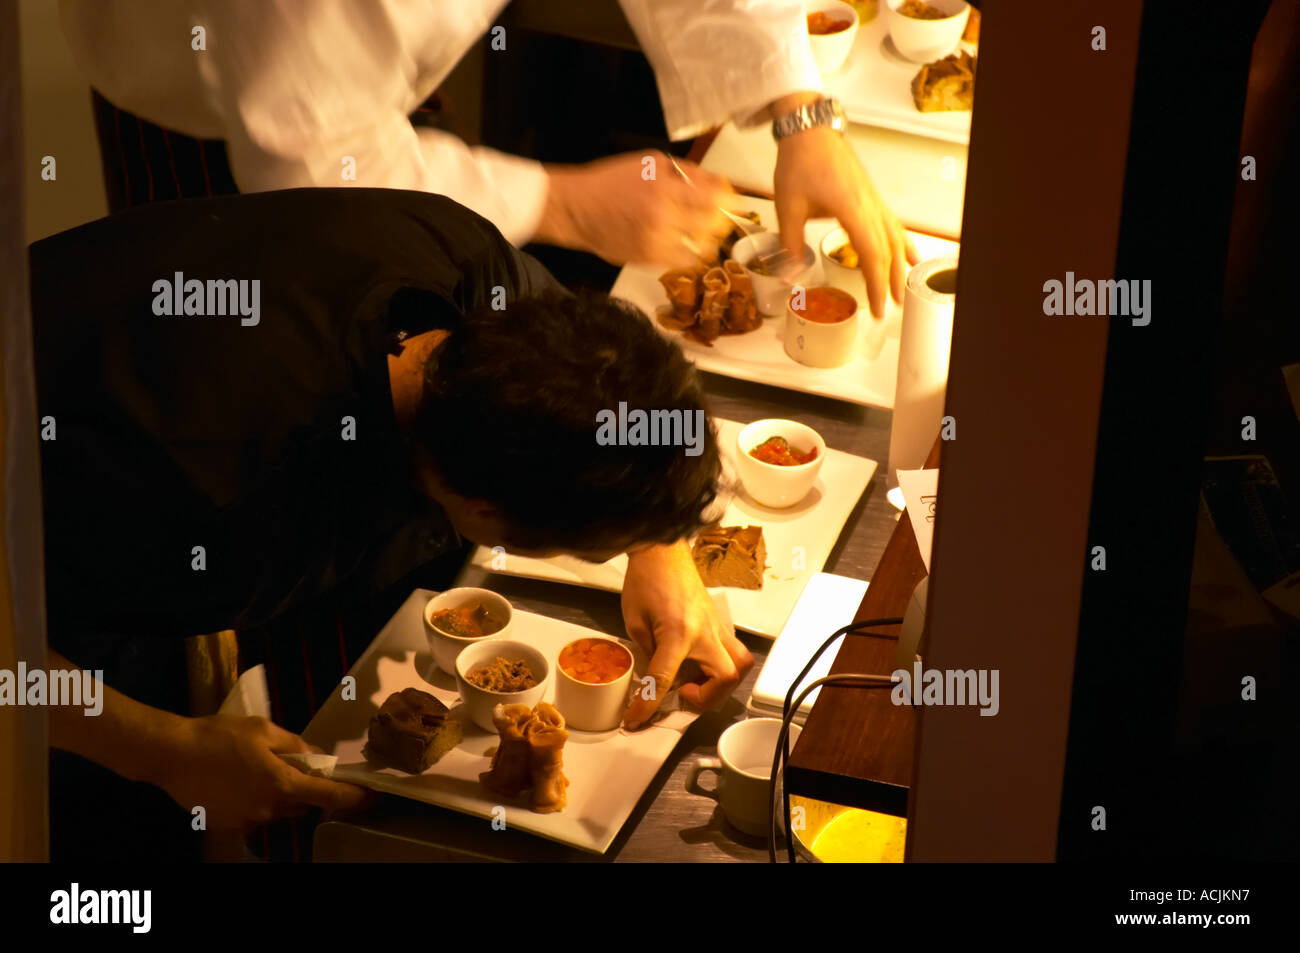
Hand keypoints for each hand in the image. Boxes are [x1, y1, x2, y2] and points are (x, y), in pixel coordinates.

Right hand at [155, 714, 370, 830]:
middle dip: (307, 787)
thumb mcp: (263, 730)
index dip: (354, 797)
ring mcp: (248, 821)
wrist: (170, 754)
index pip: (329, 796)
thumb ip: (295, 745)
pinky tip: (239, 780)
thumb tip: (318, 757)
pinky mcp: (229, 825)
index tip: (372, 796)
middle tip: (295, 763)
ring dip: (280, 793)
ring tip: (258, 767)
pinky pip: (255, 814)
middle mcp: (269, 809)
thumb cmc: (218, 736)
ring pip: (279, 810)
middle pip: (303, 803)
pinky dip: (257, 800)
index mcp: (282, 784)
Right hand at [538, 153, 734, 267]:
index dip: (728, 200)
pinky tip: (685, 243)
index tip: (732, 199)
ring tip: (702, 231)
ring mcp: (655, 242)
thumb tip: (718, 183)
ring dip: (706, 239)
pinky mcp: (648, 260)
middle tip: (720, 216)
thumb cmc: (614, 181)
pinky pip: (682, 261)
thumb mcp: (650, 163)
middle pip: (710, 225)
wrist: (577, 209)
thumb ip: (686, 171)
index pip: (713, 198)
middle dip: (719, 219)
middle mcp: (662, 217)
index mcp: (664, 188)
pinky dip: (689, 253)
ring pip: (699, 247)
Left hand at [620, 541, 753, 728]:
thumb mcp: (635, 622)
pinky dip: (720, 665)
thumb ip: (648, 654)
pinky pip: (732, 650)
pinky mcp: (719, 621)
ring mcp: (716, 625)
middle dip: (706, 698)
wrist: (662, 549)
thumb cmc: (646, 579)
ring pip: (740, 665)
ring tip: (698, 683)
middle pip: (725, 677)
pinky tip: (698, 664)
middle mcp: (705, 631)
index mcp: (678, 632)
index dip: (648, 704)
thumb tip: (654, 679)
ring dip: (721, 683)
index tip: (636, 719)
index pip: (664, 679)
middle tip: (684, 696)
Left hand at [773, 123, 919, 317]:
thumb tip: (789, 277)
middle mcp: (870, 205)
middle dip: (890, 281)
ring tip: (903, 287)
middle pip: (889, 250)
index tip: (876, 307)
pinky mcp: (870, 195)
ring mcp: (873, 199)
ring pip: (895, 236)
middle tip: (889, 308)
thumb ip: (789, 243)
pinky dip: (900, 242)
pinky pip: (892, 223)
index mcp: (853, 210)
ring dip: (900, 263)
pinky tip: (904, 252)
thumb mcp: (787, 206)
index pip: (872, 255)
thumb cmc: (799, 162)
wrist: (809, 130)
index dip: (876, 284)